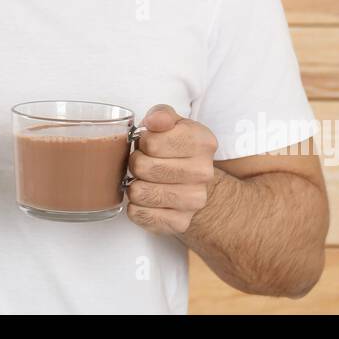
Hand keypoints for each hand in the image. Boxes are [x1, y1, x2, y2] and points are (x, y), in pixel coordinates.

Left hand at [125, 104, 218, 234]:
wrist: (195, 181)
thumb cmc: (176, 147)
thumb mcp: (172, 123)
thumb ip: (161, 115)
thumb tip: (154, 122)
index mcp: (203, 141)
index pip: (151, 142)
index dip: (142, 142)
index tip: (148, 144)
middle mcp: (204, 172)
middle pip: (143, 167)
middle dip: (136, 163)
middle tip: (143, 163)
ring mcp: (195, 200)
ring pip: (139, 193)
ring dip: (134, 185)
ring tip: (144, 181)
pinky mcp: (180, 223)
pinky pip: (140, 215)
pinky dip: (135, 207)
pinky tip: (146, 199)